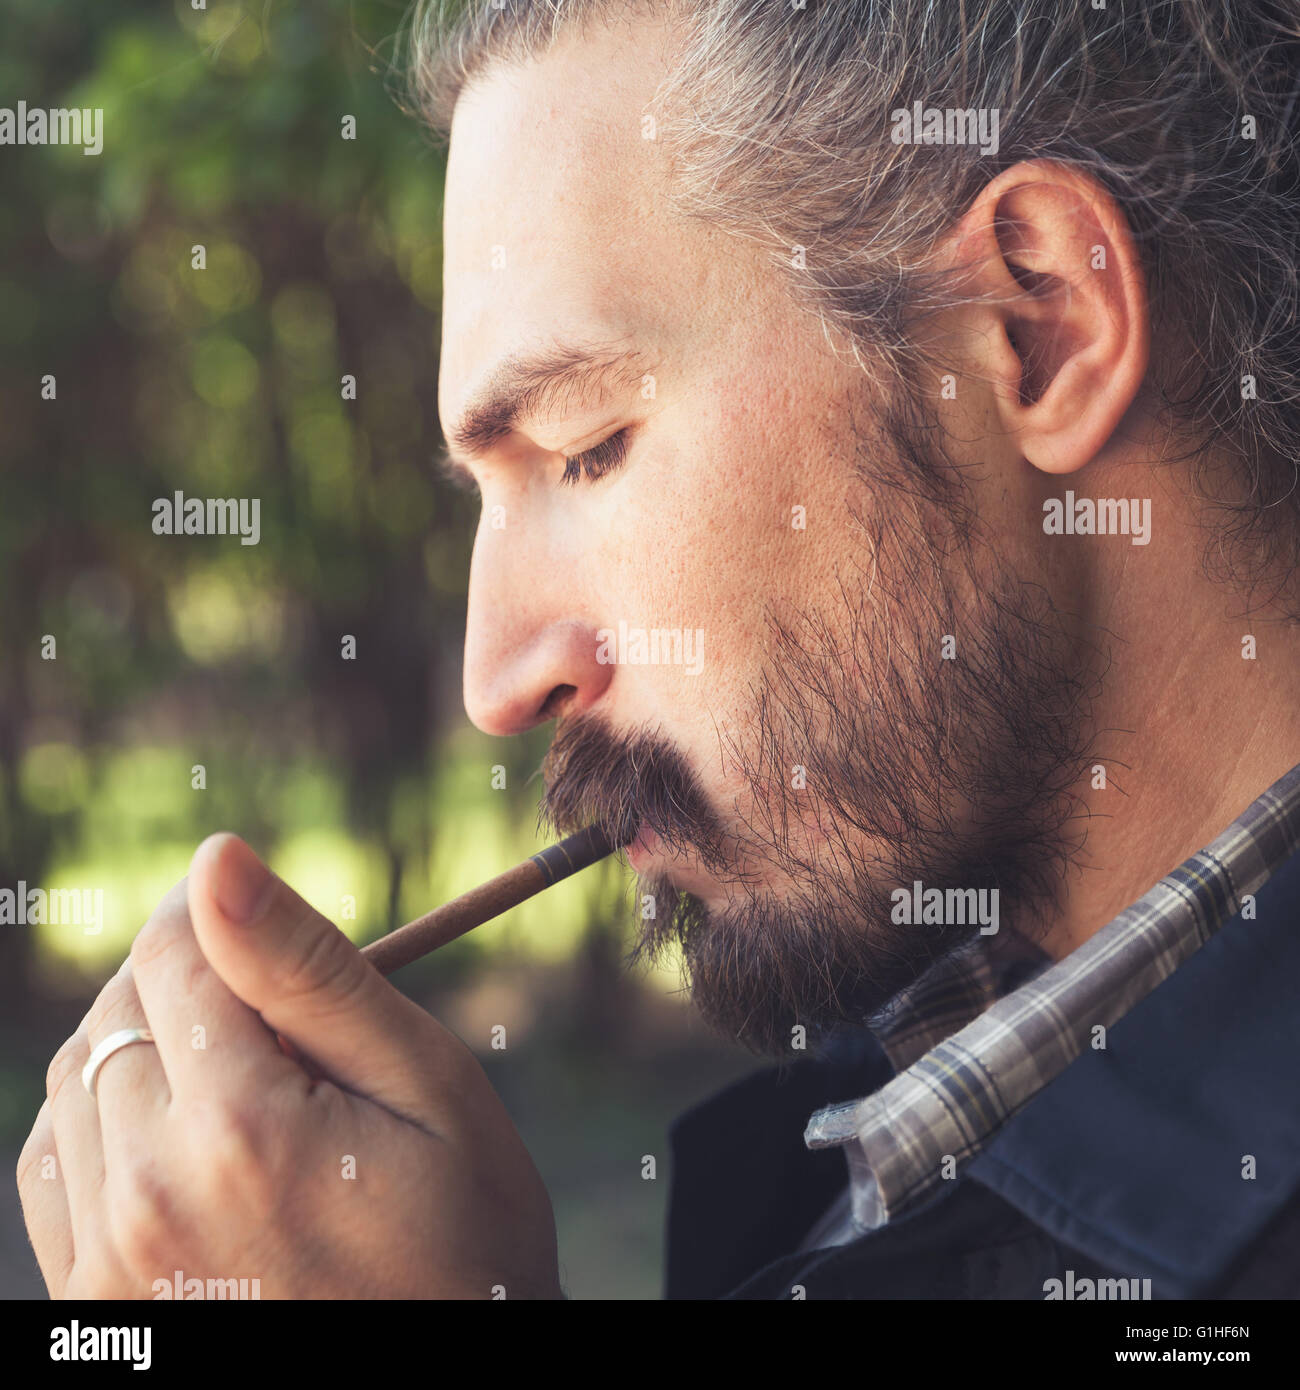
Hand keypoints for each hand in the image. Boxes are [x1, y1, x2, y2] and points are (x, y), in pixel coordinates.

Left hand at [15, 834, 561, 1298]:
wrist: (445, 1379)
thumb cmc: (464, 1230)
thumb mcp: (423, 1086)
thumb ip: (308, 972)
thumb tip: (217, 859)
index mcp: (240, 1130)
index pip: (171, 954)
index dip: (210, 911)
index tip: (253, 913)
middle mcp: (146, 1198)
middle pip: (118, 1012)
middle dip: (186, 980)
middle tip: (271, 1011)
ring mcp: (105, 1264)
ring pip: (75, 1080)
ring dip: (142, 1045)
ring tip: (235, 1069)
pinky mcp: (90, 1304)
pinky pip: (53, 1163)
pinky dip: (101, 1117)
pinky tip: (181, 1129)